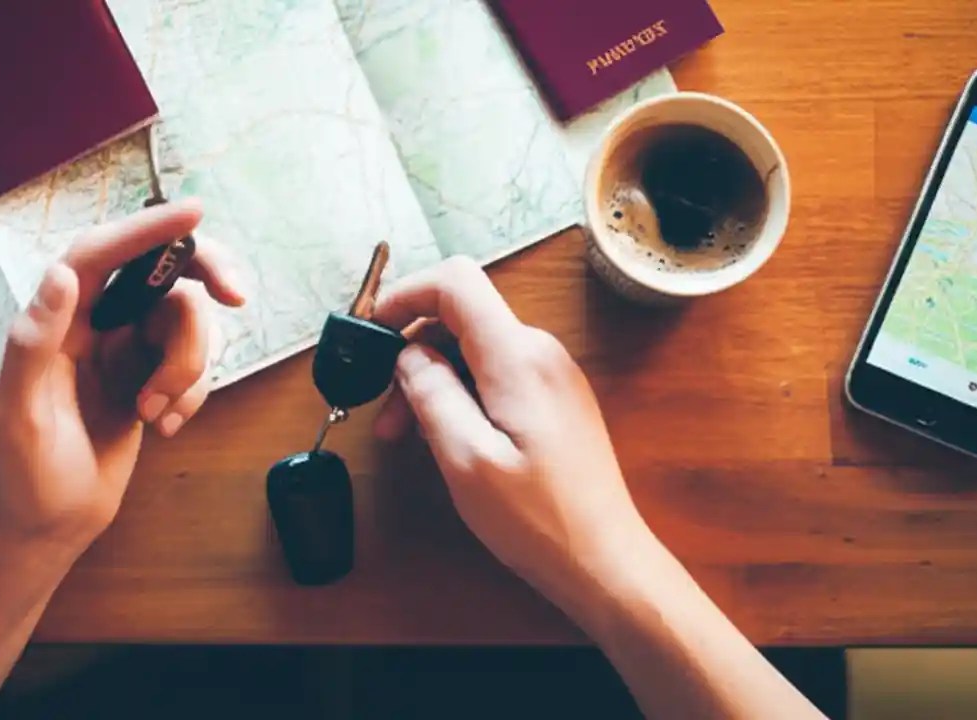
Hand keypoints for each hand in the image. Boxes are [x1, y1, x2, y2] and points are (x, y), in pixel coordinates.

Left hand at [0, 200, 245, 552]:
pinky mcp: (150, 377)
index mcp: (55, 320)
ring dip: (187, 369)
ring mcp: (126, 350)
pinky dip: (192, 394)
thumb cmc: (23, 476)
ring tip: (156, 415)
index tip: (194, 213)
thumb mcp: (19, 416)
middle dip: (203, 276)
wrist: (49, 526)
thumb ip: (35, 342)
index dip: (147, 229)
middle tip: (237, 293)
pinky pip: (195, 364)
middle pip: (161, 271)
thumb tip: (59, 274)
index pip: (101, 253)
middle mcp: (93, 324)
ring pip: (186, 323)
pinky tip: (165, 428)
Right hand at [373, 258, 651, 615]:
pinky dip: (460, 395)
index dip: (406, 295)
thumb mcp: (465, 459)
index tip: (372, 332)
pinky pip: (496, 375)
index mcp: (517, 357)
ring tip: (405, 438)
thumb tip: (408, 355)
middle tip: (383, 415)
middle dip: (411, 353)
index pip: (456, 283)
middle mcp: (539, 352)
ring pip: (474, 351)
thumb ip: (431, 394)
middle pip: (461, 318)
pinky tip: (446, 440)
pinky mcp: (555, 400)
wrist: (604, 561)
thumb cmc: (536, 519)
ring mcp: (552, 375)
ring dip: (432, 381)